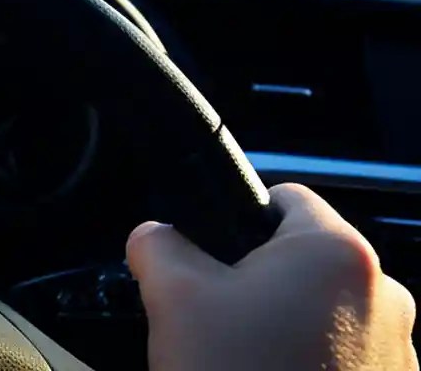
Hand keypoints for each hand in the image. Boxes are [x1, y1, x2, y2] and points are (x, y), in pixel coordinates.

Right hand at [128, 183, 416, 370]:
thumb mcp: (173, 299)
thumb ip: (157, 243)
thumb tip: (155, 235)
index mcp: (336, 253)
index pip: (283, 196)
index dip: (234, 217)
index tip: (208, 256)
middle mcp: (384, 295)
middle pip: (302, 260)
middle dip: (256, 283)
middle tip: (215, 320)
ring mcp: (399, 351)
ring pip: (321, 313)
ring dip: (284, 327)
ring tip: (243, 362)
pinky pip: (342, 358)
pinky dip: (308, 365)